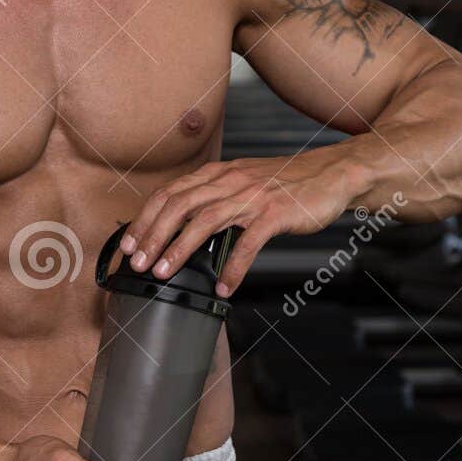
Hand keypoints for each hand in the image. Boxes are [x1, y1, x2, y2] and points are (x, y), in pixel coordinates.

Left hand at [121, 150, 360, 295]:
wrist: (332, 174)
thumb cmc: (289, 184)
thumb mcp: (245, 182)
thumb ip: (217, 198)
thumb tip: (186, 227)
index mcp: (219, 173)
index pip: (170, 193)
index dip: (145, 218)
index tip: (129, 244)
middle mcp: (230, 181)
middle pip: (179, 205)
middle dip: (152, 235)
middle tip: (137, 263)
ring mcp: (253, 197)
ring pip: (205, 221)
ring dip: (179, 249)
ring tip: (164, 272)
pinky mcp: (276, 214)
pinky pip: (248, 244)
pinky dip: (233, 268)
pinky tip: (224, 287)